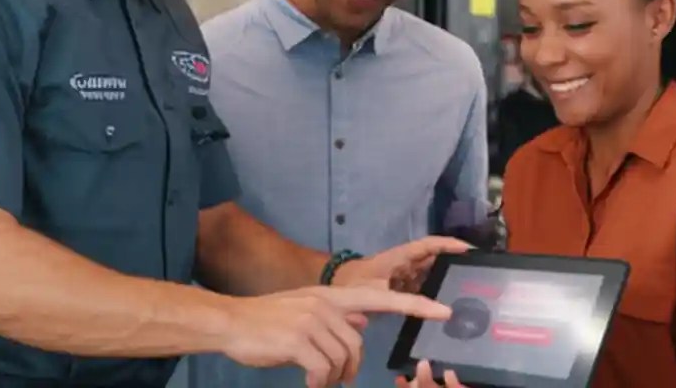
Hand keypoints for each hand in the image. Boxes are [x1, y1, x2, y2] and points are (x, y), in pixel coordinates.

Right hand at [221, 285, 452, 387]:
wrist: (231, 322)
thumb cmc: (268, 322)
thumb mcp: (308, 310)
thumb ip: (337, 316)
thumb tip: (364, 321)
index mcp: (332, 296)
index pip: (383, 298)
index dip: (416, 306)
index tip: (444, 312)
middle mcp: (327, 303)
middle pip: (359, 344)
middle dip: (350, 369)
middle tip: (336, 380)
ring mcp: (312, 319)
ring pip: (343, 360)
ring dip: (331, 378)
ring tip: (315, 379)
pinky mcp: (299, 338)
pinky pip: (323, 370)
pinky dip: (317, 382)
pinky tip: (306, 381)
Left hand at [334, 236, 471, 292]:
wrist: (334, 291)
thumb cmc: (354, 284)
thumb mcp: (381, 294)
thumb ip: (410, 302)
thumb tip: (441, 311)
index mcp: (401, 256)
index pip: (431, 244)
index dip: (451, 245)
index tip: (472, 250)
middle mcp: (405, 262)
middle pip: (434, 258)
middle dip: (454, 263)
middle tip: (476, 275)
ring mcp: (403, 274)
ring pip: (429, 273)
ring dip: (445, 278)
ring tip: (468, 289)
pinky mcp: (400, 287)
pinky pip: (422, 286)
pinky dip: (433, 291)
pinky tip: (446, 303)